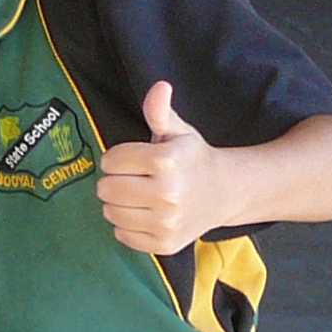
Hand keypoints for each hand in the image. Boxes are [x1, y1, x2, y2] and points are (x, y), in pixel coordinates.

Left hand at [96, 81, 226, 256]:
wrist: (225, 192)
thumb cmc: (192, 158)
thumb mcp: (178, 131)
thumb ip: (160, 111)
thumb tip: (159, 87)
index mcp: (166, 161)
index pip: (110, 160)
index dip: (117, 158)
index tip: (134, 160)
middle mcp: (168, 194)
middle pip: (106, 188)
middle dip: (115, 181)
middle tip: (135, 179)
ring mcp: (167, 223)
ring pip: (110, 212)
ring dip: (118, 204)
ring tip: (139, 196)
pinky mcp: (165, 244)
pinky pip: (122, 236)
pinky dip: (126, 226)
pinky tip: (145, 215)